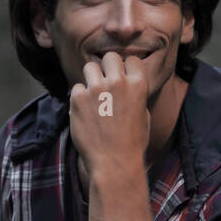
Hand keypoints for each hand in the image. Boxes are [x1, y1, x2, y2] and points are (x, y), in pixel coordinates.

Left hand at [69, 51, 149, 180]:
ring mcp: (96, 89)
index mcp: (138, 85)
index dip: (126, 68)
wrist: (114, 163)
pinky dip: (79, 98)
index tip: (123, 78)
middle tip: (105, 83)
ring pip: (90, 67)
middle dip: (107, 68)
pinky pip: (76, 88)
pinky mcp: (78, 98)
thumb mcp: (143, 115)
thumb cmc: (132, 143)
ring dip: (91, 78)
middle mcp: (117, 82)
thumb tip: (127, 81)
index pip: (131, 59)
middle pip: (109, 57)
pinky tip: (85, 113)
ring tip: (94, 96)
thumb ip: (135, 94)